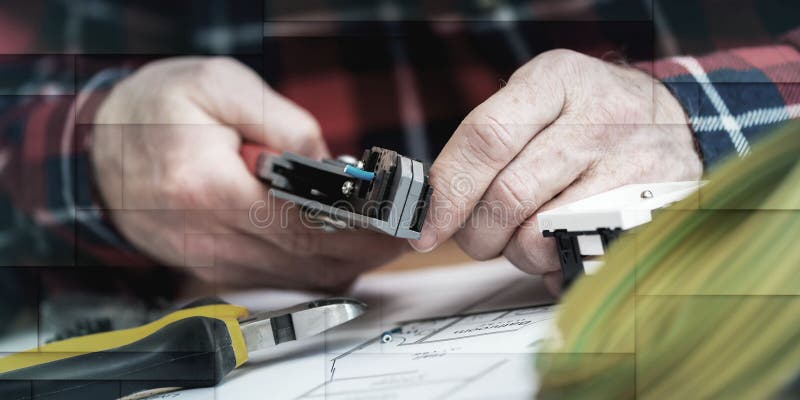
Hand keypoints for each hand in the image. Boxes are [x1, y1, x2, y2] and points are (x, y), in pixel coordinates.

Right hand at [92, 57, 405, 290]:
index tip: (396, 220)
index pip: (300, 221)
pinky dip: (315, 266)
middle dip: (364, 248)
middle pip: (306, 258)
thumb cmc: (155, 109)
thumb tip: (331, 166)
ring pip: (295, 275)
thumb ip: (284, 124)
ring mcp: (208, 259)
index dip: (357, 226)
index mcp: (207, 187)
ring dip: (345, 260)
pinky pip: (276, 277)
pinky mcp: (212, 266)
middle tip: (402, 230)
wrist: (97, 149)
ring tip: (380, 236)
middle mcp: (208, 235)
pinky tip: (339, 246)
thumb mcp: (219, 87)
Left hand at [411, 50, 701, 294]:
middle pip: (509, 196)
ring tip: (527, 233)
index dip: (450, 191)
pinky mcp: (651, 211)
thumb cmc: (585, 114)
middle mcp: (598, 118)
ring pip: (541, 235)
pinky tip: (560, 244)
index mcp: (556, 80)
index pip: (487, 138)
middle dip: (478, 233)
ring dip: (517, 251)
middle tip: (477, 236)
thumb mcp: (539, 98)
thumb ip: (485, 141)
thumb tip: (434, 208)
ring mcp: (631, 165)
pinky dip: (554, 266)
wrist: (670, 120)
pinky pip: (580, 259)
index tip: (427, 227)